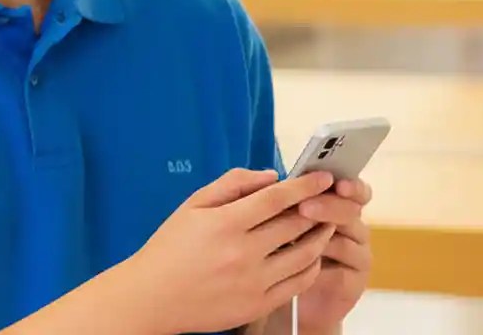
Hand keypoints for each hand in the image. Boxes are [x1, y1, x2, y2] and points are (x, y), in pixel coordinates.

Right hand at [125, 168, 336, 334]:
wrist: (151, 298)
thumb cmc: (170, 247)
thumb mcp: (194, 204)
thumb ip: (233, 184)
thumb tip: (272, 176)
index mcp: (225, 224)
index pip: (277, 198)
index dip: (305, 185)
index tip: (323, 177)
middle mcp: (242, 253)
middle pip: (296, 224)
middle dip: (319, 208)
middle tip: (331, 198)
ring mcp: (252, 283)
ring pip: (304, 255)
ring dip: (321, 235)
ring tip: (326, 223)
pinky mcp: (256, 305)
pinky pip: (297, 283)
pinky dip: (311, 265)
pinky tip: (312, 254)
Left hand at [293, 179, 373, 332]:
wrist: (289, 305)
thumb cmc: (283, 259)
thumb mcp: (281, 226)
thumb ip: (284, 202)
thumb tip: (274, 179)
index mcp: (340, 208)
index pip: (355, 190)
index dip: (350, 185)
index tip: (335, 182)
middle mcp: (354, 228)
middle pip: (353, 209)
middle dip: (329, 205)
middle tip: (305, 206)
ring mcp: (358, 254)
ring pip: (348, 236)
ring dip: (325, 231)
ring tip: (300, 231)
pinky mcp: (355, 281)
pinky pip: (345, 268)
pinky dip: (326, 261)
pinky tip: (305, 260)